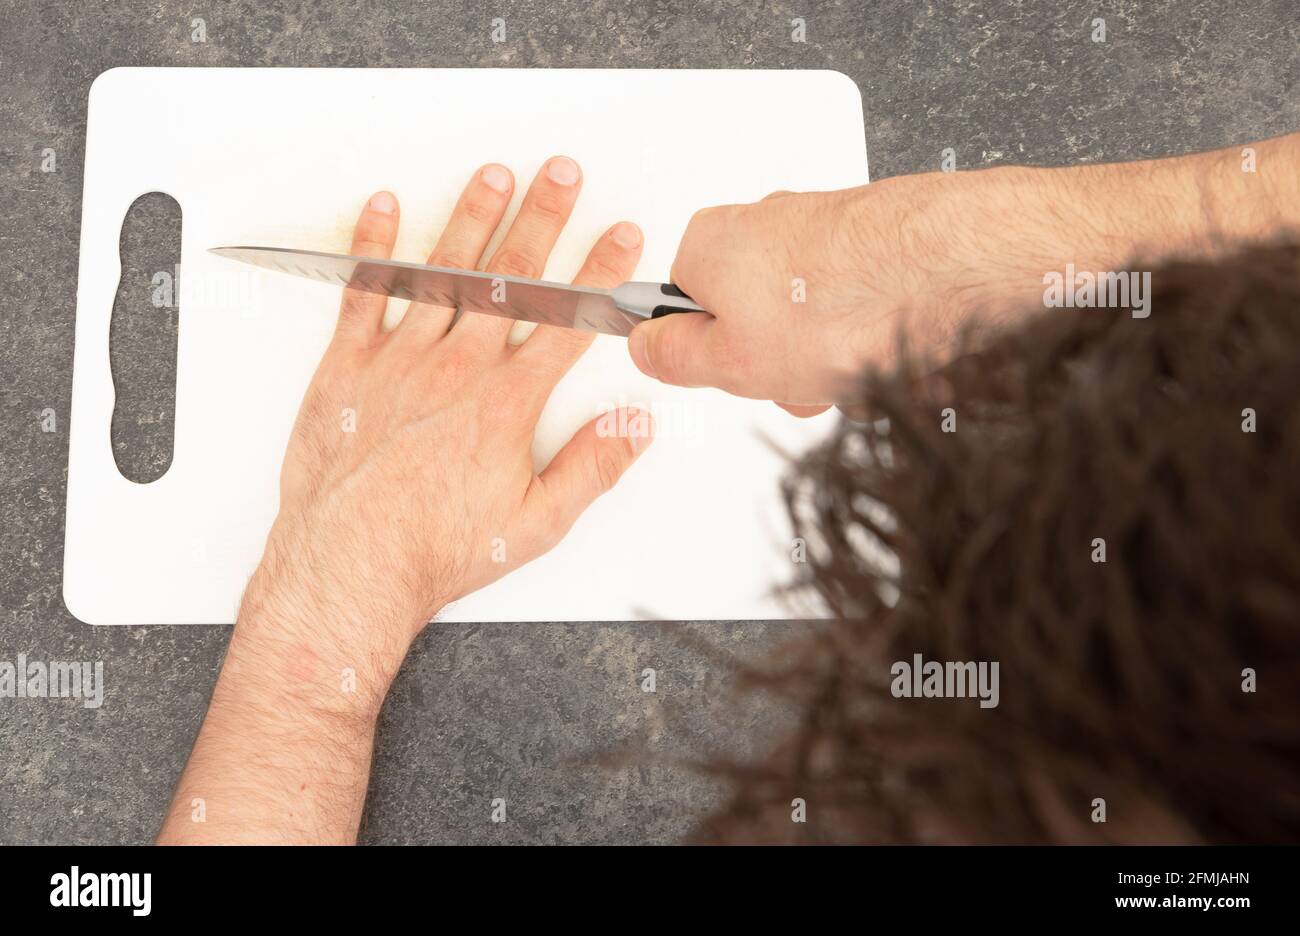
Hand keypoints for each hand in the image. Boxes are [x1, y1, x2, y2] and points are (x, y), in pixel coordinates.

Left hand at [247, 157, 652, 696]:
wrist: (350, 565)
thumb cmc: (438, 548)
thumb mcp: (537, 523)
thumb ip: (591, 467)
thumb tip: (634, 424)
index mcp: (506, 404)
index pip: (566, 323)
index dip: (598, 273)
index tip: (620, 235)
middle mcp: (456, 370)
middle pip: (511, 281)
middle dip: (542, 220)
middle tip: (562, 174)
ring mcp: (399, 361)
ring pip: (444, 274)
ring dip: (473, 220)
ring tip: (494, 175)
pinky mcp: (347, 367)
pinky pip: (362, 293)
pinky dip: (373, 248)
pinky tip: (385, 211)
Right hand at [627, 140, 1295, 413]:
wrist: (953, 270)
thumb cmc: (845, 303)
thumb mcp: (731, 360)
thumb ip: (674, 356)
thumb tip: (647, 348)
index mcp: (711, 244)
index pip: (684, 312)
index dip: (713, 358)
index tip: (739, 376)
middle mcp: (766, 227)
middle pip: (753, 323)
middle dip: (782, 366)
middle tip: (806, 378)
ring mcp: (827, 235)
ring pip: (811, 326)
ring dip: (832, 362)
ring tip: (860, 366)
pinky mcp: (881, 247)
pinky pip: (862, 313)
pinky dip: (875, 340)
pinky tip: (895, 351)